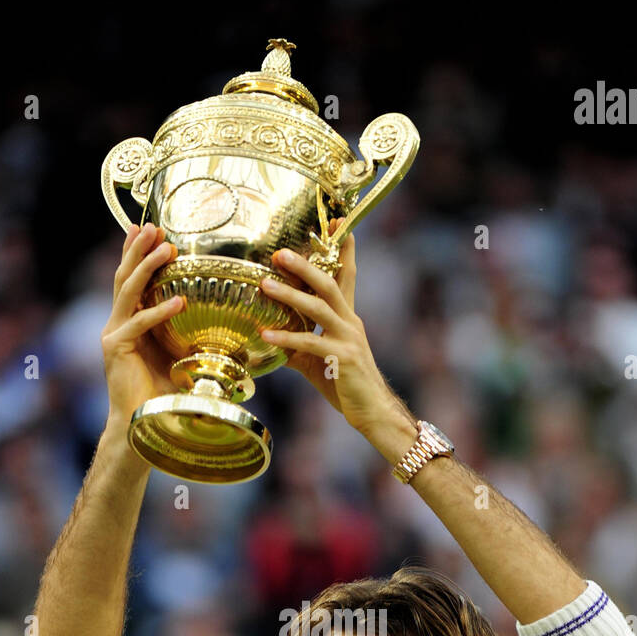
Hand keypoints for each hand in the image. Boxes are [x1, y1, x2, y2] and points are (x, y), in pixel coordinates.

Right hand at [101, 223, 185, 425]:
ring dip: (146, 266)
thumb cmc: (163, 395)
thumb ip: (191, 336)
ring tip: (166, 249)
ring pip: (127, 290)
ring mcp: (114, 334)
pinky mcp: (115, 349)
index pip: (132, 280)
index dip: (137, 253)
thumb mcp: (182, 357)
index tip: (149, 228)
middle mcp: (118, 323)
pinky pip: (138, 323)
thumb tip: (229, 323)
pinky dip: (159, 312)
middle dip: (138, 249)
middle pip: (125, 276)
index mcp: (130, 322)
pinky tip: (179, 301)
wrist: (142, 424)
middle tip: (153, 226)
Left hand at [259, 219, 408, 439]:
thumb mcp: (318, 362)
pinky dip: (287, 338)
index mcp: (347, 318)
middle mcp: (350, 322)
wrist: (372, 412)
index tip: (338, 223)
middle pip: (330, 283)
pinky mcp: (343, 358)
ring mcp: (348, 339)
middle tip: (280, 252)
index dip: (343, 249)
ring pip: (319, 307)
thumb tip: (272, 341)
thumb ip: (298, 348)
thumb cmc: (346, 386)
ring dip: (290, 294)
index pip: (346, 276)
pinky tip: (268, 335)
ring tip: (265, 285)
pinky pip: (311, 343)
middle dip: (306, 264)